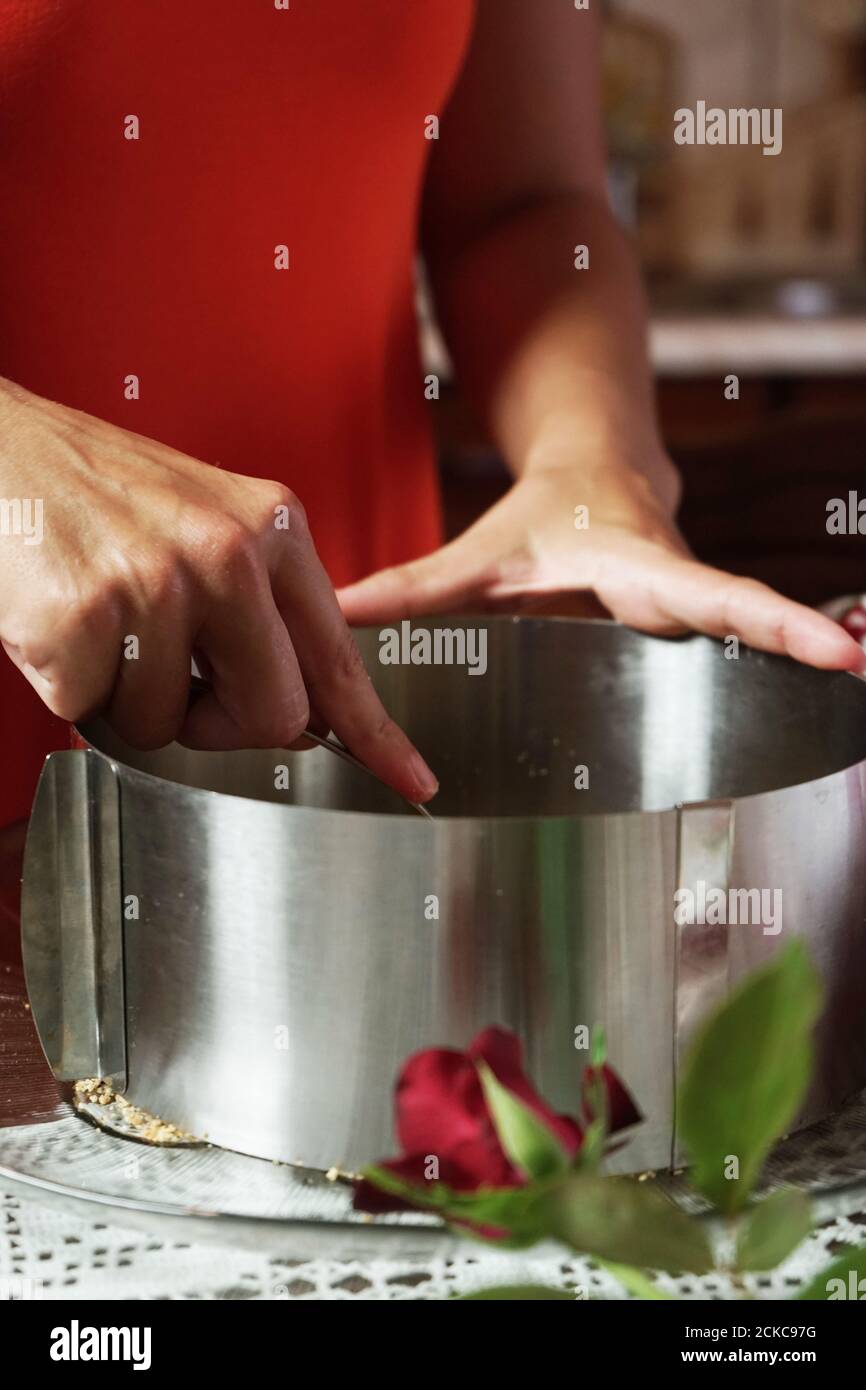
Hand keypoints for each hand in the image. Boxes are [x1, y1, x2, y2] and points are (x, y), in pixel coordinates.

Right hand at [0, 379, 437, 801]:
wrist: (2, 449)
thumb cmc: (100, 493)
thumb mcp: (208, 521)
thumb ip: (260, 603)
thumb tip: (297, 706)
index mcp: (270, 529)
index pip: (338, 656)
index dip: (376, 731)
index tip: (412, 779)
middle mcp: (228, 553)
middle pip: (273, 718)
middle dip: (221, 725)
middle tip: (177, 685)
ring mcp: (160, 584)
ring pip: (168, 725)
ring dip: (128, 697)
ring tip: (102, 622)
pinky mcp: (88, 616)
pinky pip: (93, 711)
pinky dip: (69, 685)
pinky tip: (60, 619)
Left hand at [339, 462, 864, 672]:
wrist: (599, 471)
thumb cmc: (543, 515)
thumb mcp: (477, 554)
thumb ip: (411, 592)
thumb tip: (338, 620)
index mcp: (637, 565)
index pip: (710, 594)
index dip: (768, 623)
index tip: (831, 651)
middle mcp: (679, 587)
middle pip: (752, 616)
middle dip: (807, 639)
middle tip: (862, 669)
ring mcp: (697, 606)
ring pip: (759, 636)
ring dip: (813, 658)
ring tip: (864, 685)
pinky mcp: (700, 621)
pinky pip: (747, 648)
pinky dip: (789, 662)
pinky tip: (836, 696)